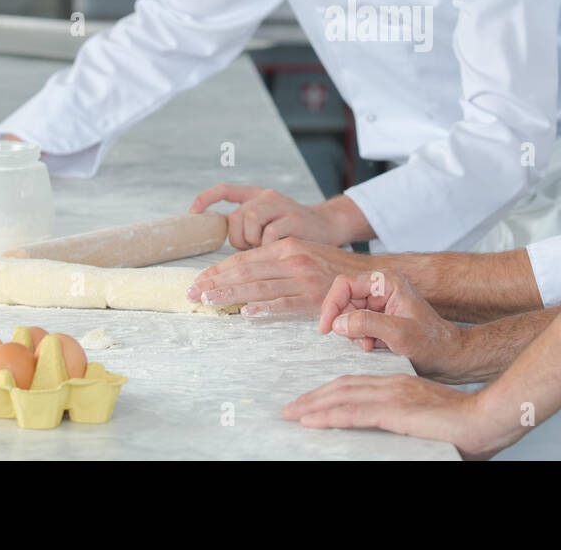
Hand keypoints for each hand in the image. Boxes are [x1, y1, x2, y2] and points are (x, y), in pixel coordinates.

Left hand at [186, 237, 370, 317]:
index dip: (218, 270)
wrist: (368, 277)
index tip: (198, 279)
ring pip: (258, 287)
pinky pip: (283, 305)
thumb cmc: (331, 269)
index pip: (244, 259)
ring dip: (229, 296)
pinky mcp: (312, 299)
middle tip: (192, 292)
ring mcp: (301, 279)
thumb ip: (274, 263)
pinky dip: (264, 309)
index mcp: (285, 247)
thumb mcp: (302, 255)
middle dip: (215, 282)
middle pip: (245, 271)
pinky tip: (245, 313)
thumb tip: (241, 276)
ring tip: (208, 301)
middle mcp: (291, 259)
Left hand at [189, 184, 364, 248]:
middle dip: (238, 238)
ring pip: (250, 219)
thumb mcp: (267, 222)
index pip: (226, 190)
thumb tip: (217, 240)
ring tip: (265, 249)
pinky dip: (269, 246)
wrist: (328, 227)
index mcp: (257, 196)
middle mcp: (267, 197)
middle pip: (236, 215)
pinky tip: (278, 250)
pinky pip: (270, 233)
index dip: (207, 198)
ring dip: (253, 241)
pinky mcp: (294, 218)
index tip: (193, 212)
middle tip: (251, 248)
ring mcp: (281, 205)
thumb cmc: (292, 232)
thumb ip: (246, 225)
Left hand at [282, 374, 507, 459]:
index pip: (357, 384)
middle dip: (314, 397)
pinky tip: (311, 420)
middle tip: (292, 408)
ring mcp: (393, 395)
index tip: (312, 402)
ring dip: (313, 405)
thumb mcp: (428, 421)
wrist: (487, 419)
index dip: (331, 392)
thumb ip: (408, 423)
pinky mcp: (394, 410)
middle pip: (343, 386)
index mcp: (401, 385)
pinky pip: (353, 412)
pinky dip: (327, 415)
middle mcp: (393, 384)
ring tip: (293, 414)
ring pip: (342, 396)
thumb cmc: (467, 427)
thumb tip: (396, 433)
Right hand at [318, 270, 464, 379]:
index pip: (344, 284)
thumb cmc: (431, 343)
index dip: (331, 305)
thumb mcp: (398, 333)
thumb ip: (367, 324)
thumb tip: (338, 323)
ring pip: (348, 315)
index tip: (326, 328)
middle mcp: (380, 288)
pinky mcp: (378, 317)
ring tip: (373, 346)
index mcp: (386, 281)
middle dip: (346, 324)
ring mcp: (379, 303)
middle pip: (344, 300)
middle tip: (362, 343)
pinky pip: (356, 326)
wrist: (447, 357)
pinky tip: (375, 347)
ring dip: (355, 334)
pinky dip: (360, 339)